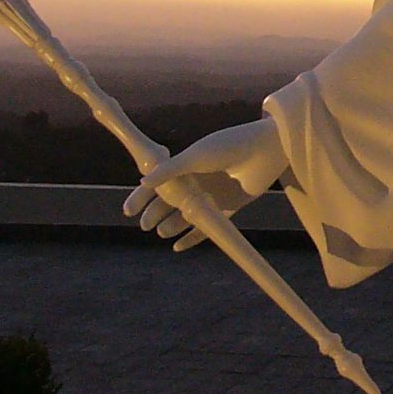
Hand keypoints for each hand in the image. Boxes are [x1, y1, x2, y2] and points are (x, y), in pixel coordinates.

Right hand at [123, 118, 286, 251]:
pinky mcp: (228, 209)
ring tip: (162, 232)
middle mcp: (197, 182)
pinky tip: (178, 246)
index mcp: (186, 166)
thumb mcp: (196, 156)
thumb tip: (143, 181)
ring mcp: (212, 196)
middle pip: (170, 202)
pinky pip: (207, 227)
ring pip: (186, 216)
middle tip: (145, 225)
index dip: (142, 197)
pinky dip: (192, 238)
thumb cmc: (228, 147)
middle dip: (155, 213)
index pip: (158, 183)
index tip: (129, 210)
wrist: (263, 150)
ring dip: (172, 225)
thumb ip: (170, 170)